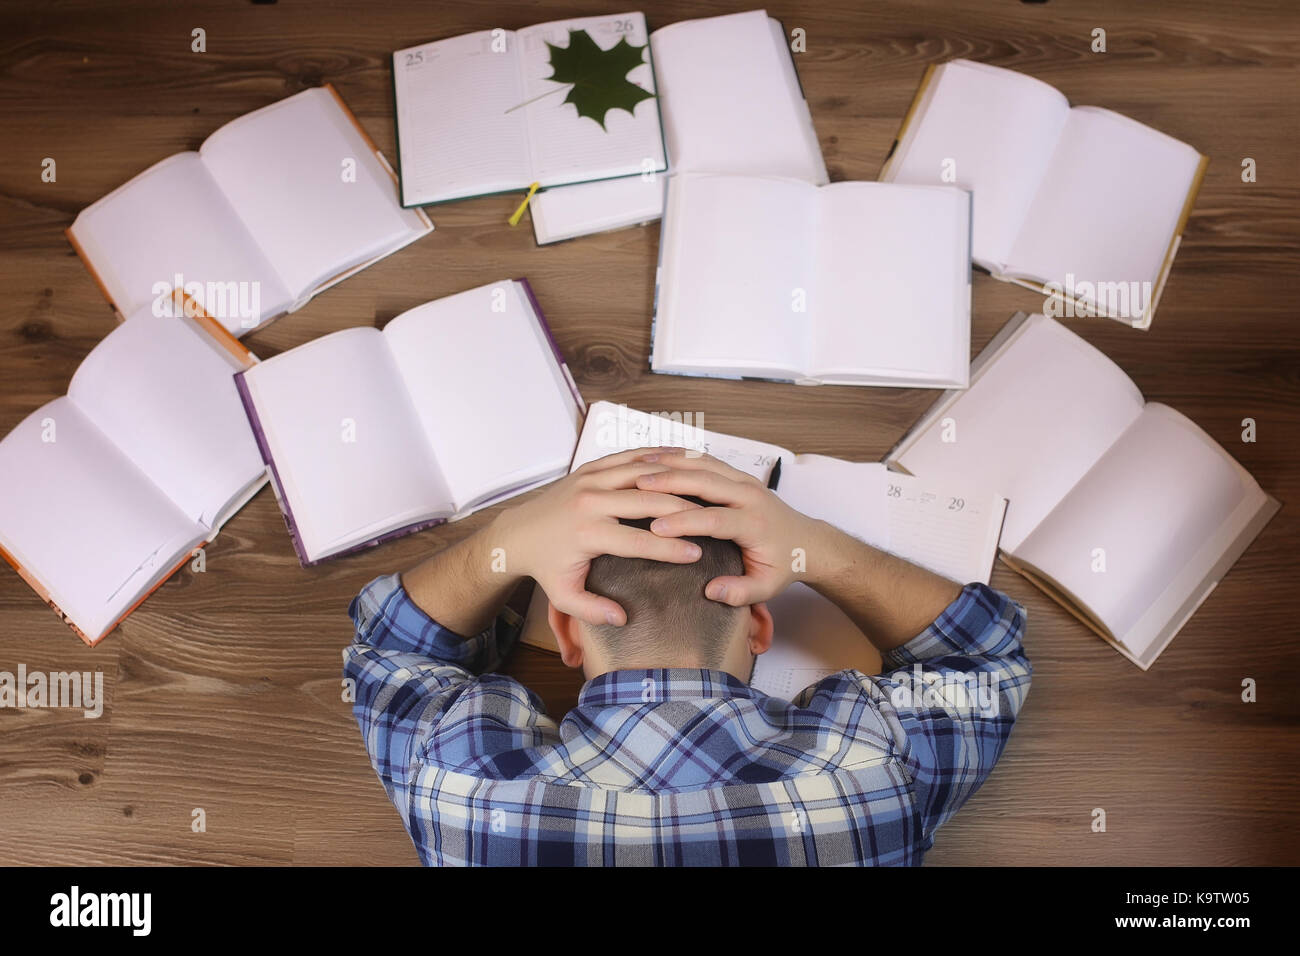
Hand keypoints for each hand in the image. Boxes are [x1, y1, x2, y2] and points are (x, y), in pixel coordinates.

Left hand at [493, 448, 703, 626]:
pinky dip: (656, 457)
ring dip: (675, 479)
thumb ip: (591, 610)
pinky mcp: (591, 467)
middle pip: (648, 501)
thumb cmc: (546, 566)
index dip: (670, 549)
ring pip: (642, 473)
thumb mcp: (563, 596)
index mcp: (587, 532)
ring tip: (705, 486)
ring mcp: (590, 479)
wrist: (518, 533)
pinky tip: (681, 460)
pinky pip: (629, 457)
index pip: (638, 541)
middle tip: (712, 518)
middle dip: (683, 511)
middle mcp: (590, 500)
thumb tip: (621, 619)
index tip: (698, 555)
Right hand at [634, 450, 828, 605]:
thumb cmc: (784, 565)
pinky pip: (706, 460)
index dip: (684, 522)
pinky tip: (657, 458)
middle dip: (670, 482)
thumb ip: (741, 592)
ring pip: (704, 464)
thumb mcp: (767, 587)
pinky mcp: (737, 475)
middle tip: (637, 485)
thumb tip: (711, 592)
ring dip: (671, 463)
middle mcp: (750, 495)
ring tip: (639, 466)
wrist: (807, 541)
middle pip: (706, 481)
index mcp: (755, 523)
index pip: (715, 519)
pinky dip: (680, 457)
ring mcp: (744, 481)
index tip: (655, 529)